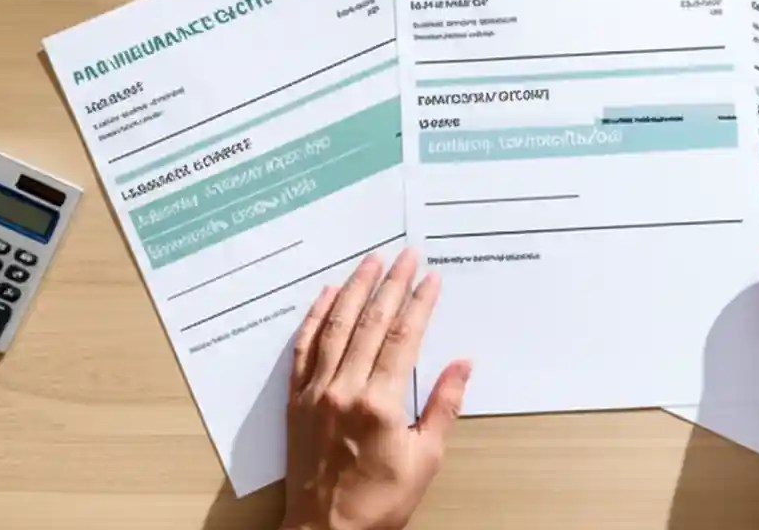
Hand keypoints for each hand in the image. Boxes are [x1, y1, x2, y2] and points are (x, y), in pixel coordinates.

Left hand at [281, 249, 471, 529]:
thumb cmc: (378, 503)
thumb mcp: (426, 459)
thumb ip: (443, 406)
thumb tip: (462, 364)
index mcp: (379, 405)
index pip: (403, 338)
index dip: (419, 303)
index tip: (431, 278)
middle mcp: (343, 390)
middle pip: (371, 323)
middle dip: (391, 284)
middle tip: (407, 255)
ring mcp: (315, 392)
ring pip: (336, 327)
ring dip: (354, 289)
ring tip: (370, 262)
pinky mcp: (296, 400)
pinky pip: (304, 348)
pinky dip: (315, 317)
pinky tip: (326, 295)